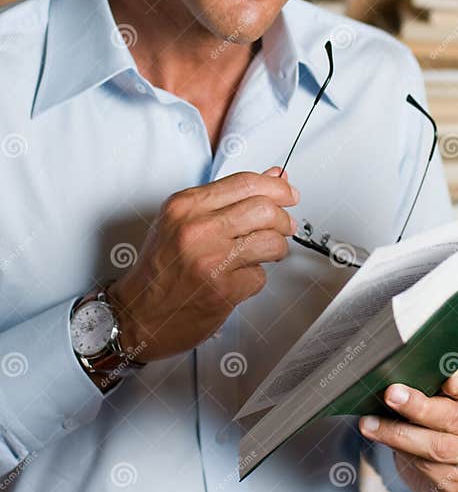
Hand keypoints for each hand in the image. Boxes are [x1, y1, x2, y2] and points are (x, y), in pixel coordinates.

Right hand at [107, 166, 298, 361]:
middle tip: (284, 227)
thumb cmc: (161, 268)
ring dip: (277, 248)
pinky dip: (255, 278)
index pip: (245, 182)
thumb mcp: (184, 220)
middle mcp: (196, 228)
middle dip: (283, 218)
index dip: (276, 187)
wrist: (136, 314)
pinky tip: (239, 279)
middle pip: (264, 208)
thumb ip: (227, 198)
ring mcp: (209, 260)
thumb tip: (274, 177)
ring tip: (266, 253)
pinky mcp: (221, 290)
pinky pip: (260, 276)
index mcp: (185, 205)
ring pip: (271, 241)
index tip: (288, 194)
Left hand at [359, 364, 457, 491]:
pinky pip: (425, 466)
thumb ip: (436, 378)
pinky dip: (398, 450)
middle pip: (451, 417)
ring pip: (435, 446)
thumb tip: (405, 364)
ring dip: (397, 433)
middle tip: (391, 394)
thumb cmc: (446, 408)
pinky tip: (380, 438)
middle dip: (418, 406)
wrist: (452, 455)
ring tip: (370, 423)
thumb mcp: (447, 390)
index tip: (448, 377)